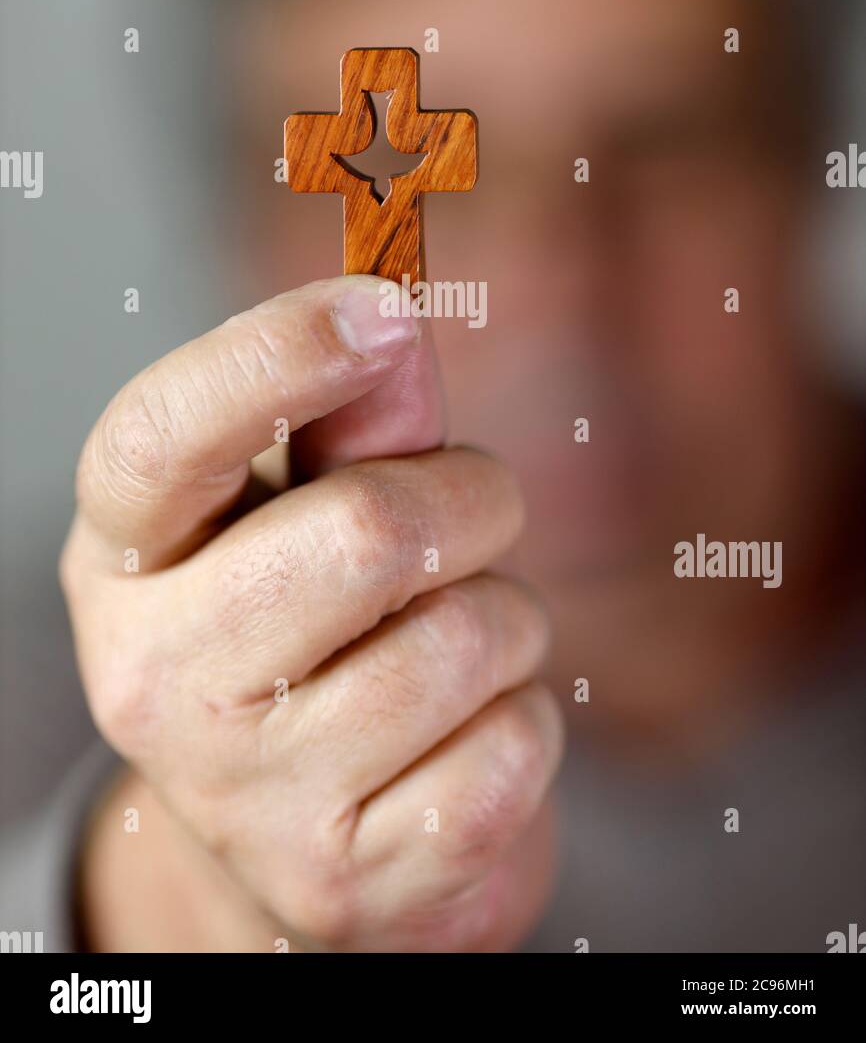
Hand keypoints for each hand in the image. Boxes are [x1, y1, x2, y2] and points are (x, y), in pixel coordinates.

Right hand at [61, 276, 563, 951]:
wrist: (308, 835)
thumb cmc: (313, 636)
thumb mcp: (303, 512)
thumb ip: (351, 424)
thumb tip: (397, 332)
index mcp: (131, 558)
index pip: (161, 438)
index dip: (275, 355)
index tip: (384, 310)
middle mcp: (155, 680)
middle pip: (367, 532)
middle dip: (474, 499)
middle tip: (476, 513)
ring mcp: (244, 797)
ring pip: (464, 642)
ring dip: (508, 619)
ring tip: (456, 643)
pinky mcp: (343, 883)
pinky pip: (511, 752)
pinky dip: (527, 721)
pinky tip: (467, 734)